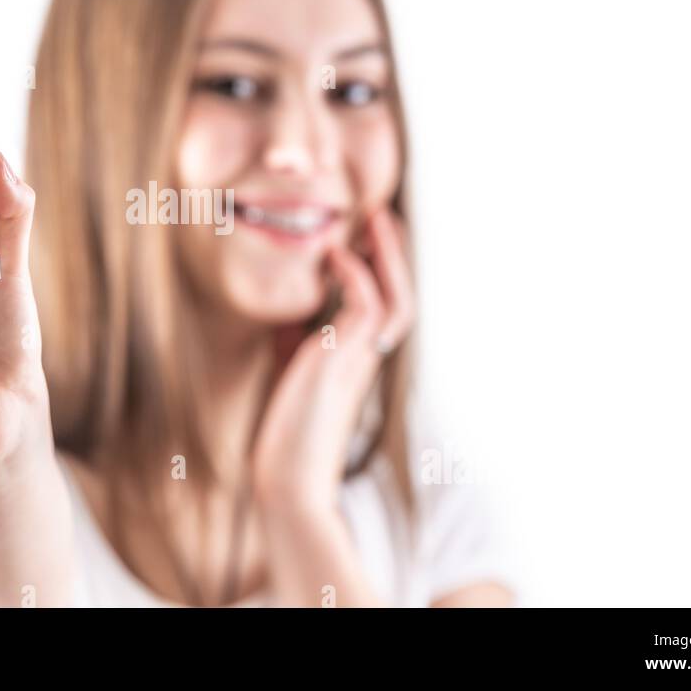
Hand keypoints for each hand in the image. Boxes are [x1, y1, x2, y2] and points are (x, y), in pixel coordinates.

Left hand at [251, 208, 414, 513]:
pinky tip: (335, 254)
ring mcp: (361, 361)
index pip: (385, 307)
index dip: (381, 269)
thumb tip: (289, 316)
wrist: (289, 477)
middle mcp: (369, 358)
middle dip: (395, 253)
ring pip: (397, 299)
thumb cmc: (287, 431)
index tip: (365, 234)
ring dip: (388, 256)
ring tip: (374, 217)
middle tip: (381, 213)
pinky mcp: (343, 362)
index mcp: (360, 359)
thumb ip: (296, 343)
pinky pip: (365, 307)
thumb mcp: (291, 374)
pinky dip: (354, 276)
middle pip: (403, 296)